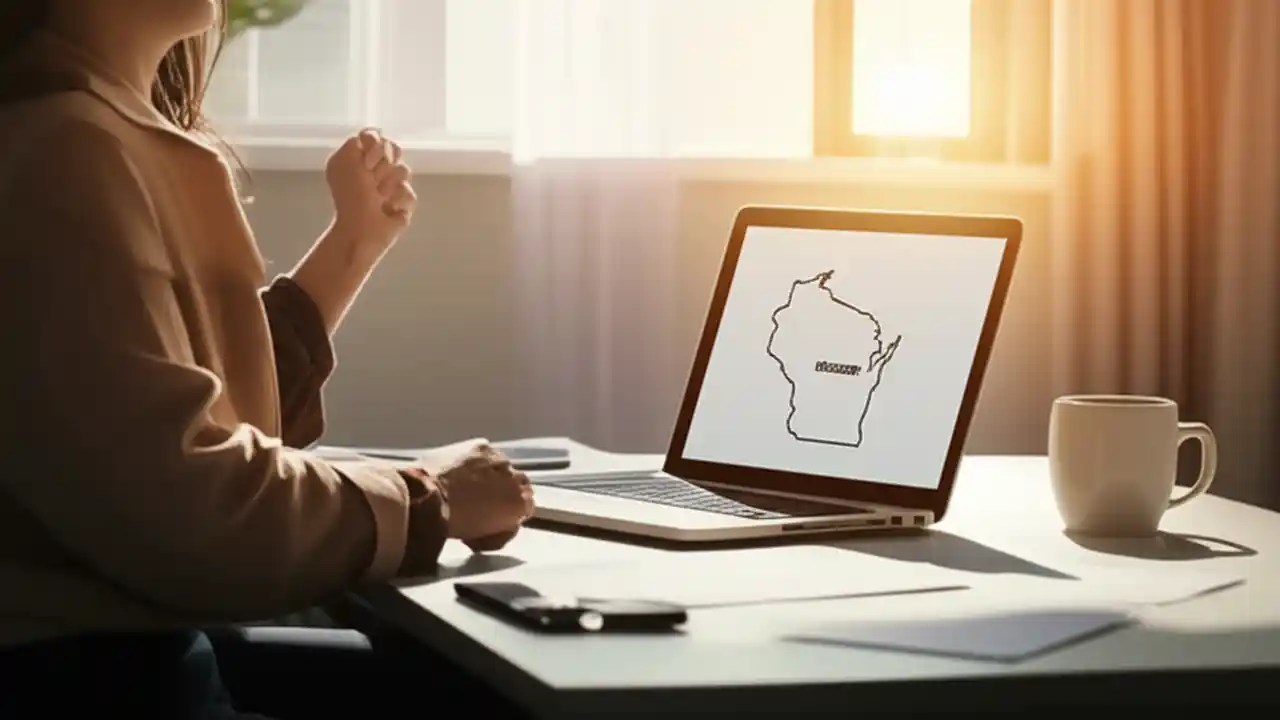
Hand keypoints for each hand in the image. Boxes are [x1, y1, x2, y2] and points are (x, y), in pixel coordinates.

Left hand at [324, 128, 416, 255]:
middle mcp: (376, 168)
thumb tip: (377, 135)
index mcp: (360, 157)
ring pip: (404, 170)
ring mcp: (393, 184)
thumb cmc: (349, 195)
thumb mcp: (343, 161)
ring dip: (387, 185)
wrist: (361, 227)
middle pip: (394, 149)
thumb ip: (357, 141)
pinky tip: (387, 209)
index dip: (374, 146)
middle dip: (382, 165)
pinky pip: (409, 192)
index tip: (366, 161)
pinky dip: (396, 201)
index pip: (377, 137)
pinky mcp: (405, 202)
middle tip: (370, 180)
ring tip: (378, 198)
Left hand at [435, 444, 534, 552]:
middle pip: (518, 484)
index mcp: (520, 504)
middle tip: (482, 501)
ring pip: (502, 467)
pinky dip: (475, 461)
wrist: (426, 498)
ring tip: (468, 483)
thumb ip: (501, 528)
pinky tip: (460, 469)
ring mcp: (500, 458)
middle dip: (504, 491)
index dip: (510, 512)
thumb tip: (500, 522)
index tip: (495, 518)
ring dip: (490, 473)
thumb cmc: (454, 524)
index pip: (527, 507)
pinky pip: (485, 454)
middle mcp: (517, 478)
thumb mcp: (484, 538)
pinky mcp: (481, 445)